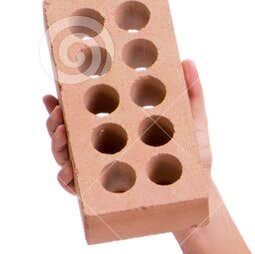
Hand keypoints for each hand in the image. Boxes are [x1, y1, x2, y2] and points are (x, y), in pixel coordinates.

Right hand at [42, 59, 213, 197]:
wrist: (200, 193)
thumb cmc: (194, 157)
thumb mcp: (193, 123)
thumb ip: (190, 93)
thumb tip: (187, 60)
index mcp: (117, 127)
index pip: (82, 110)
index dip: (63, 100)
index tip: (53, 91)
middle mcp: (103, 147)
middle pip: (66, 132)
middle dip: (54, 121)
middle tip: (57, 113)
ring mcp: (101, 170)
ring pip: (66, 157)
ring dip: (58, 146)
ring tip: (63, 135)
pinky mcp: (104, 192)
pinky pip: (77, 187)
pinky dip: (67, 179)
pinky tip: (68, 173)